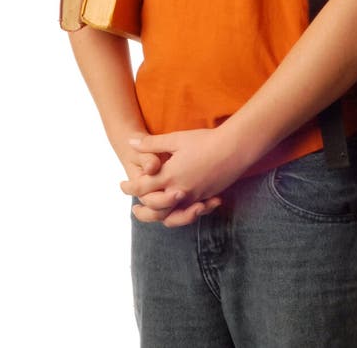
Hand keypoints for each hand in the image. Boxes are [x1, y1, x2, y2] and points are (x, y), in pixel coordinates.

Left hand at [121, 128, 242, 226]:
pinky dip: (178, 216)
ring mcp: (194, 197)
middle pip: (153, 208)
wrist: (234, 148)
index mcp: (170, 175)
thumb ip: (152, 143)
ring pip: (171, 217)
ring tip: (153, 214)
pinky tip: (175, 211)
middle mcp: (180, 190)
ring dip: (158, 218)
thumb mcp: (176, 138)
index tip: (122, 185)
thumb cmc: (205, 140)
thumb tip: (130, 142)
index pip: (142, 187)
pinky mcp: (205, 198)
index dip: (129, 187)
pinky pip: (188, 214)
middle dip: (141, 210)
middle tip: (134, 208)